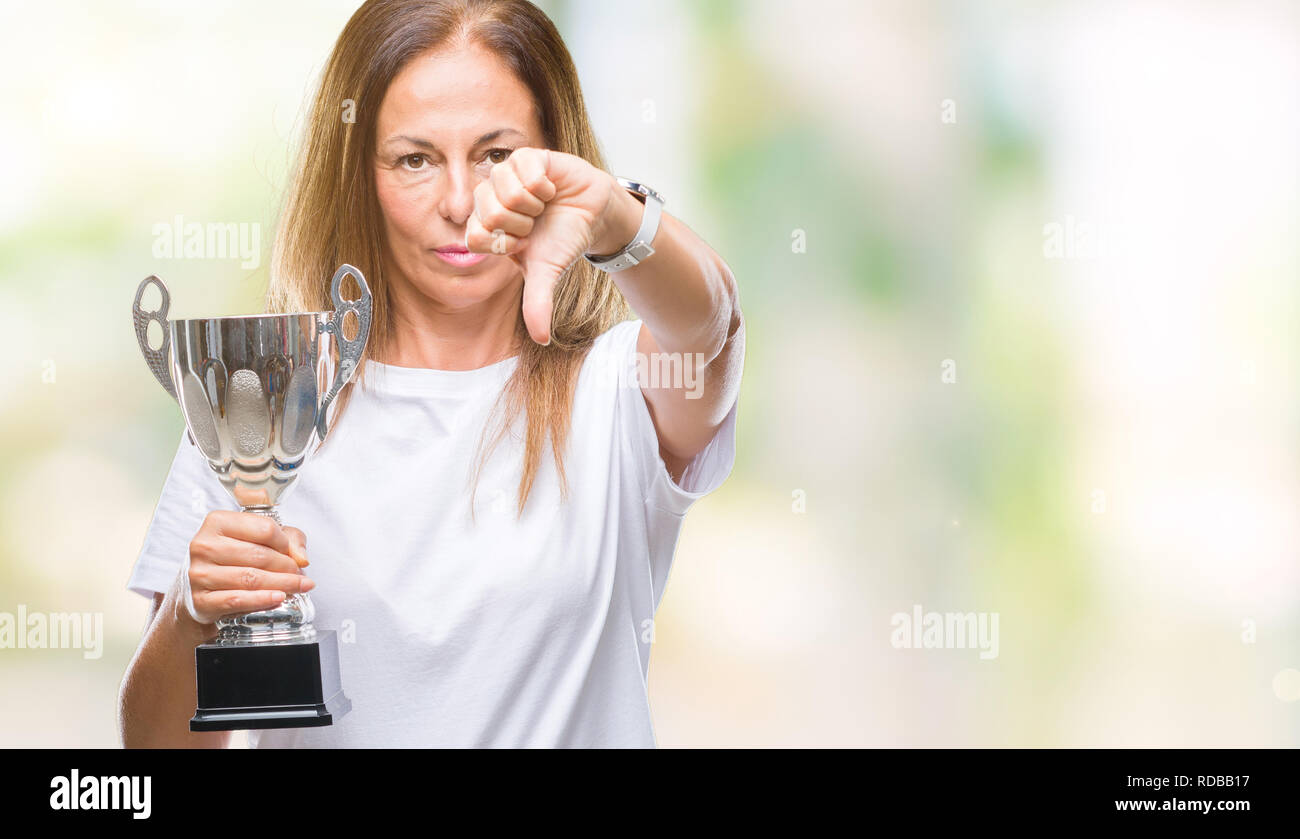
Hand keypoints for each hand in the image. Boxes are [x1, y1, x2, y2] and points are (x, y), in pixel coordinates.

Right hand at [183, 511, 312, 624]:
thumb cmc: (233, 559)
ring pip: (251, 578)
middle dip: (287, 567)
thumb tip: (301, 558)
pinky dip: (262, 600)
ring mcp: (199, 574)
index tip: (292, 553)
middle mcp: (204, 545)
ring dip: (281, 584)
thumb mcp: (261, 538)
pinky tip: (279, 598)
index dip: (285, 542)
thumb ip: (289, 538)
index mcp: (218, 522)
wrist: (200, 591)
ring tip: (298, 587)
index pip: (265, 528)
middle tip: (300, 575)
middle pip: (259, 555)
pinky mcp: (200, 600)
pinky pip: (237, 600)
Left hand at [466, 147, 639, 344]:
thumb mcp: (548, 273)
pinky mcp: (528, 157)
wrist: (594, 215)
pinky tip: (551, 187)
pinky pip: (523, 167)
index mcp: (488, 227)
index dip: (505, 242)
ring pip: (503, 187)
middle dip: (520, 222)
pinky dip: (543, 183)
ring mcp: (507, 176)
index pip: (474, 236)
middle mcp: (492, 199)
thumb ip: (538, 303)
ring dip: (532, 202)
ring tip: (544, 204)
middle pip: (487, 212)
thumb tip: (541, 340)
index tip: (524, 243)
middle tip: (536, 222)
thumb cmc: (564, 240)